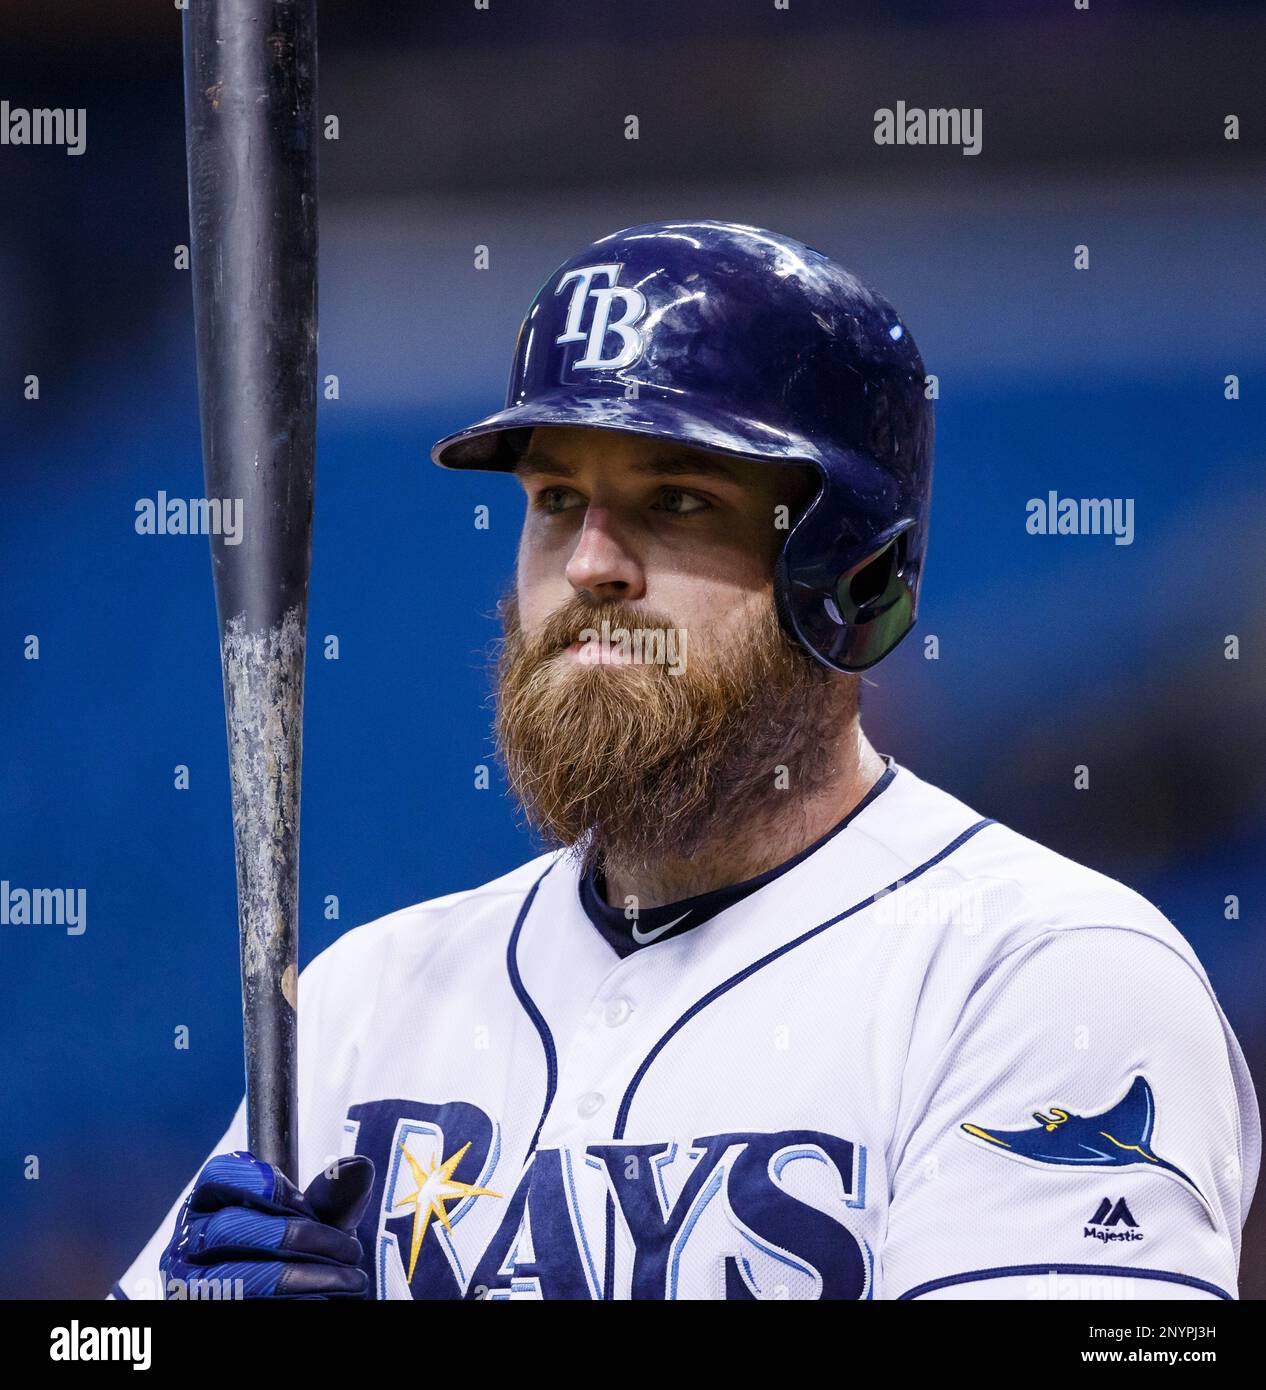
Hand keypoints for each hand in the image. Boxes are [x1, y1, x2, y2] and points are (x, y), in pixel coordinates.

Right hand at [160, 1151, 374, 1299]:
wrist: (288, 1299)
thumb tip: (359, 1165)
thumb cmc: (295, 1253)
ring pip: (238, 1275)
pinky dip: (297, 1300)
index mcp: (209, 1203)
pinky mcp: (204, 1308)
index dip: (272, 1186)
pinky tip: (324, 1297)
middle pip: (230, 1226)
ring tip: (350, 1280)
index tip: (309, 1206)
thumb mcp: (316, 1221)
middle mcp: (188, 1241)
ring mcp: (189, 1283)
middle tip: (350, 1249)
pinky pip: (247, 1303)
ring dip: (307, 1277)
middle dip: (299, 1236)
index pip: (222, 1173)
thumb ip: (334, 1194)